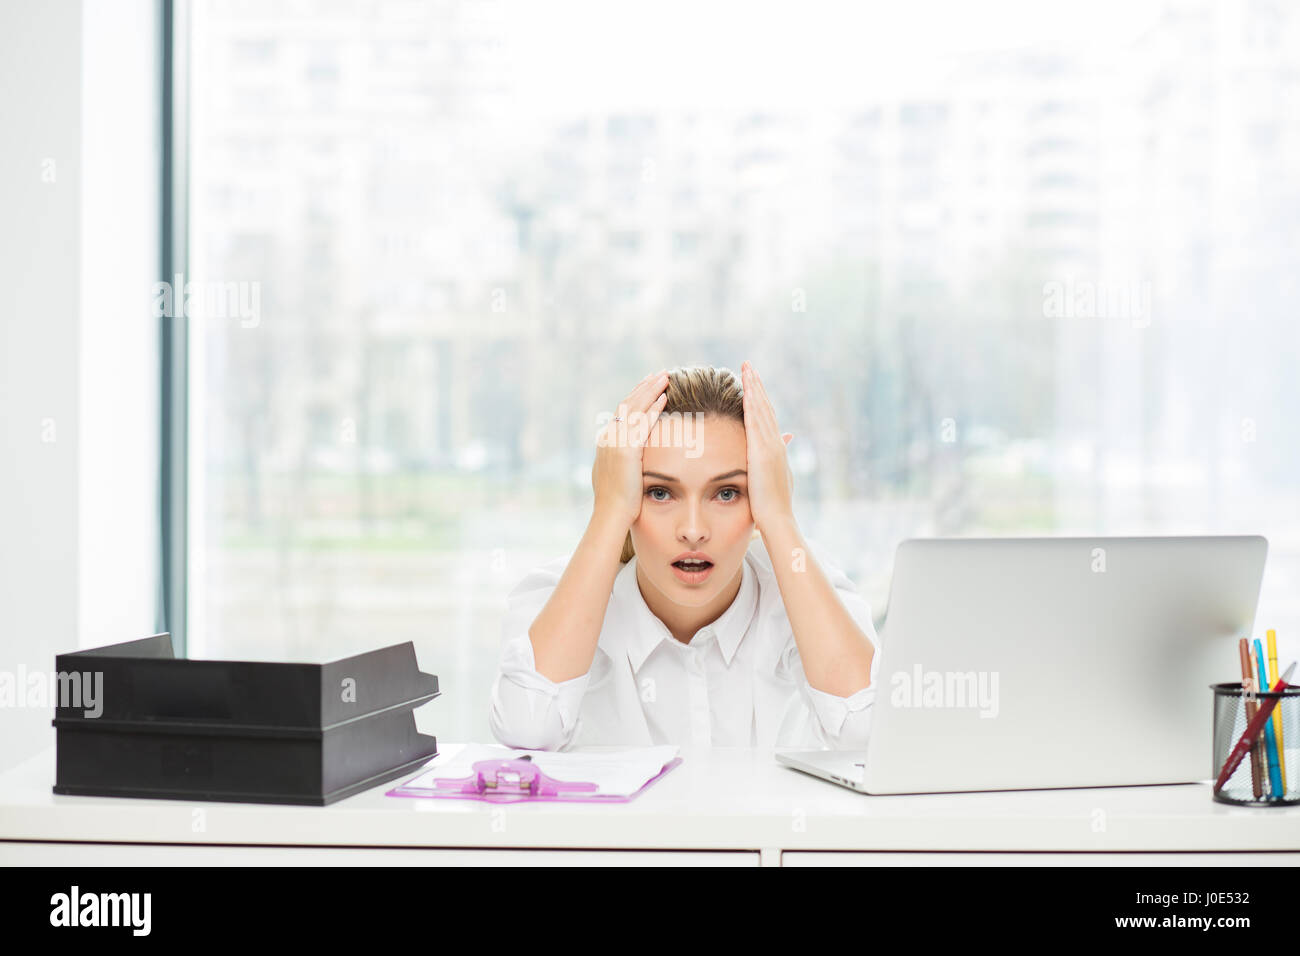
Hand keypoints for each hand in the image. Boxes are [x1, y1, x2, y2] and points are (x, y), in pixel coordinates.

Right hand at [591, 369, 669, 528]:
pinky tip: (664, 398)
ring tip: (665, 377)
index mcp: (606, 441)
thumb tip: (627, 457)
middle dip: (645, 387)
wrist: (611, 514)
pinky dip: (653, 409)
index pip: (622, 411)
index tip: (649, 384)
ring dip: (651, 391)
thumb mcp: (616, 475)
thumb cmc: (617, 501)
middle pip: (628, 404)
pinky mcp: (626, 450)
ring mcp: (615, 443)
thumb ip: (621, 461)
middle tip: (660, 374)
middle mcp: (608, 437)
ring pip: (635, 409)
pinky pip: (642, 424)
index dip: (636, 396)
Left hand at [741, 361, 794, 533]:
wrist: (777, 519)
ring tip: (746, 370)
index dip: (760, 399)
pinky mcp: (763, 452)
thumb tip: (773, 456)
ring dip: (754, 388)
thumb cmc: (772, 506)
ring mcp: (770, 446)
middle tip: (748, 366)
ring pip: (762, 410)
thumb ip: (771, 465)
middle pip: (765, 407)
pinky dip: (753, 406)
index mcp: (775, 449)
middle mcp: (775, 443)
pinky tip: (746, 392)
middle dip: (757, 386)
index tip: (752, 383)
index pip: (766, 417)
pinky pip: (757, 423)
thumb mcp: (773, 481)